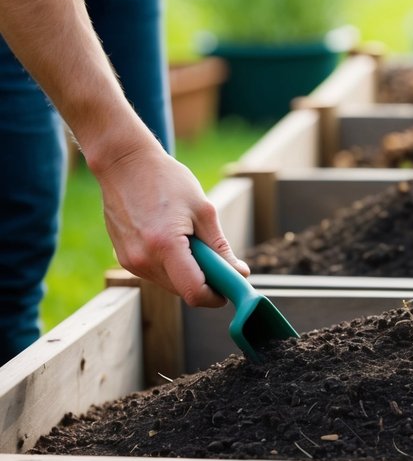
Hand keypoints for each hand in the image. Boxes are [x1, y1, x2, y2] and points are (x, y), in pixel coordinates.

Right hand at [94, 140, 250, 305]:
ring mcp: (130, 261)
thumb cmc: (166, 180)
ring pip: (169, 284)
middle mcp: (143, 259)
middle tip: (214, 258)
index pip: (194, 292)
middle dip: (204, 282)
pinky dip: (170, 265)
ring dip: (186, 273)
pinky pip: (155, 274)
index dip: (216, 296)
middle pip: (183, 291)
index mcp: (165, 246)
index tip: (228, 286)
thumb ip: (220, 247)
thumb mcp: (203, 210)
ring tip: (188, 239)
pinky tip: (170, 239)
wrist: (124, 164)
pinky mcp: (124, 258)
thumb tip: (239, 273)